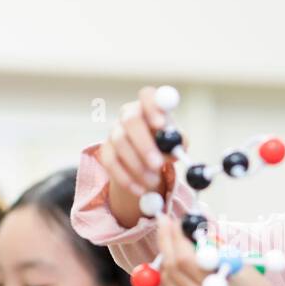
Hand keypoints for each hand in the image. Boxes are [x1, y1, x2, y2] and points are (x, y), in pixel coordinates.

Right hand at [98, 87, 179, 227]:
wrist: (150, 165)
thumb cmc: (167, 147)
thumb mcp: (178, 143)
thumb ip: (179, 142)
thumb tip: (174, 148)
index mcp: (148, 106)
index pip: (147, 95)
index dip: (153, 107)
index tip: (161, 124)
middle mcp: (128, 114)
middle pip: (131, 120)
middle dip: (144, 144)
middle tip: (158, 165)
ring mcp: (114, 132)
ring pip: (121, 144)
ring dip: (138, 166)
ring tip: (154, 182)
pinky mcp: (105, 151)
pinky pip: (110, 163)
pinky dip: (126, 179)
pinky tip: (141, 190)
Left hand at [154, 215, 284, 285]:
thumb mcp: (240, 264)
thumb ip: (214, 246)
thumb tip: (192, 225)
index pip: (184, 257)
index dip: (173, 236)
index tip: (170, 219)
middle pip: (172, 269)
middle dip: (165, 243)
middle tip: (165, 225)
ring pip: (167, 282)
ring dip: (167, 260)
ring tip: (172, 245)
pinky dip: (170, 280)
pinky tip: (177, 269)